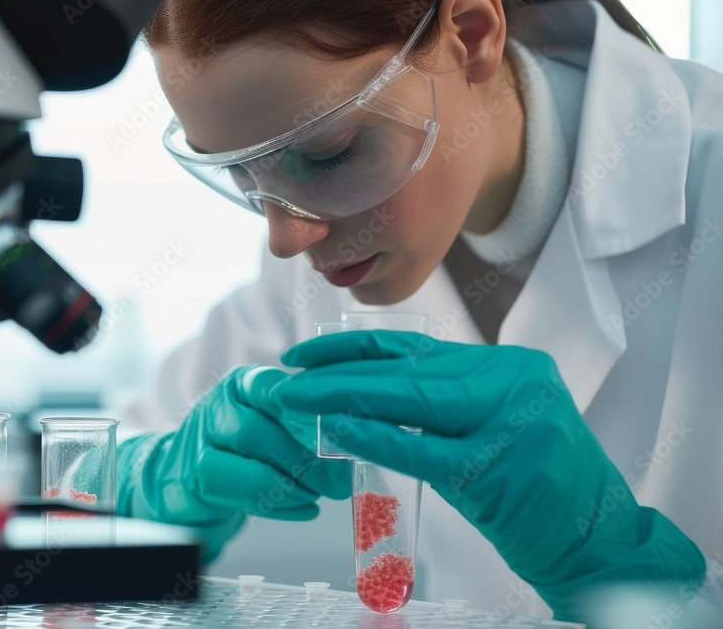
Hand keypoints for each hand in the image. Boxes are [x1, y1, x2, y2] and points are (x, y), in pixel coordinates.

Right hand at [117, 365, 350, 561]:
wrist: (185, 481)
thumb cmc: (245, 454)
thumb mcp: (273, 428)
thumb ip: (306, 429)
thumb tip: (357, 448)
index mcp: (245, 383)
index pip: (278, 387)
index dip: (311, 412)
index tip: (345, 436)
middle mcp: (220, 403)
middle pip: (265, 424)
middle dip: (307, 456)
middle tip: (339, 480)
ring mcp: (202, 439)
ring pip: (253, 453)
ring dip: (294, 479)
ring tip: (319, 494)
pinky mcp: (197, 475)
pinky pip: (242, 487)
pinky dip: (280, 504)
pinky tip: (304, 509)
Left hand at [273, 330, 704, 621]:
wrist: (597, 539)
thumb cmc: (538, 485)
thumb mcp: (495, 423)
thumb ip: (442, 400)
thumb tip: (363, 390)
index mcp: (509, 366)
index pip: (415, 347)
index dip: (355, 346)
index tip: (308, 351)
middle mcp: (513, 382)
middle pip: (407, 369)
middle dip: (339, 371)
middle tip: (288, 374)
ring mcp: (508, 423)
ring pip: (410, 399)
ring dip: (345, 397)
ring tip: (297, 397)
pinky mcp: (496, 470)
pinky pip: (421, 448)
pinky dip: (376, 437)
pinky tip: (336, 427)